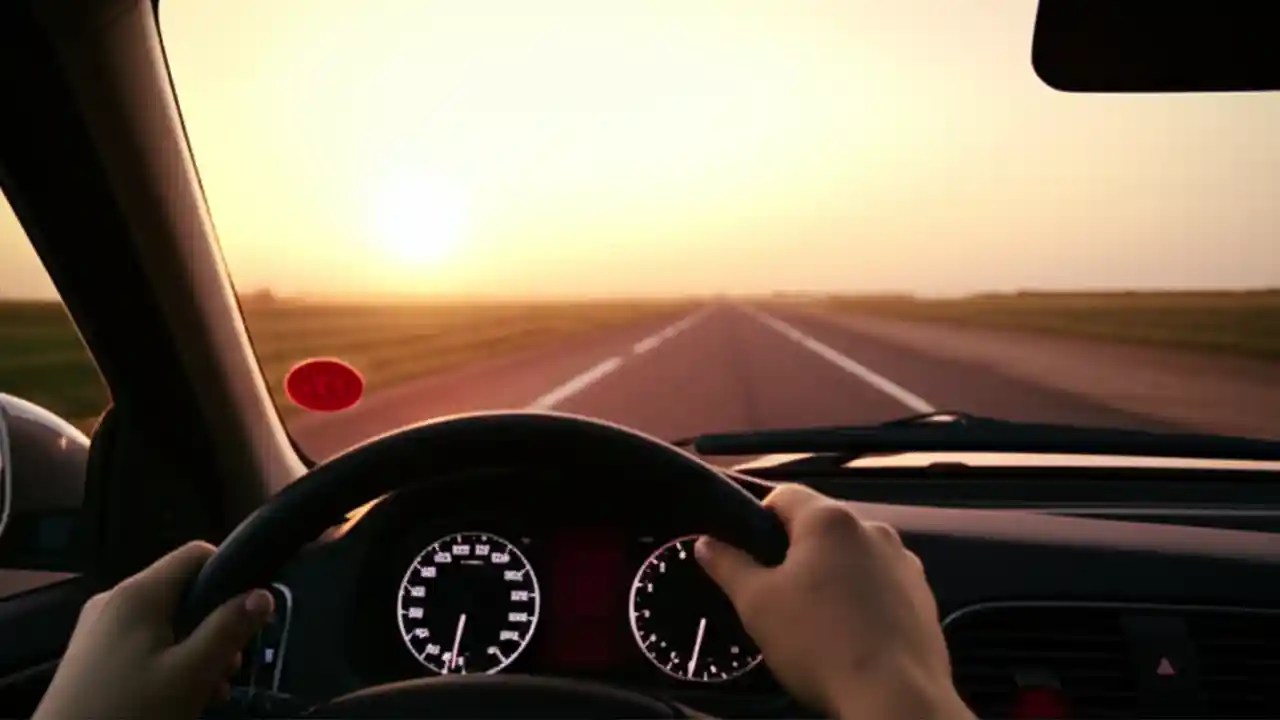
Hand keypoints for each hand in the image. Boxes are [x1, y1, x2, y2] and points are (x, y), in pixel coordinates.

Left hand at [34, 541, 274, 719]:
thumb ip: (229, 629)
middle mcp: (115, 599)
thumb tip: (264, 594)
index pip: (196, 554)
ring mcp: (99, 628)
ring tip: (210, 690)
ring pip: (165, 623)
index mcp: (139, 593)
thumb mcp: (191, 674)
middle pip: (183, 593)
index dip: (231, 576)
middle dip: (215, 626)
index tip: (251, 615)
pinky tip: (179, 695)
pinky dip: (168, 661)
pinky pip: (142, 643)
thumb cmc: (132, 711)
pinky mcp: (91, 657)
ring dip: (195, 649)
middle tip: (232, 667)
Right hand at [696, 484, 972, 719]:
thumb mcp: (757, 604)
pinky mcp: (924, 596)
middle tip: (776, 592)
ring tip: (817, 616)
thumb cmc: (817, 641)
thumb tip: (706, 542)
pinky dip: (864, 596)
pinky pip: (882, 583)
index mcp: (829, 520)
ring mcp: (905, 562)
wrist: (894, 697)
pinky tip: (853, 632)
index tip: (747, 554)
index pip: (784, 495)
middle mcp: (873, 528)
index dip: (758, 517)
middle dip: (797, 550)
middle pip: (822, 526)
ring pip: (854, 555)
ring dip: (834, 573)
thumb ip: (728, 566)